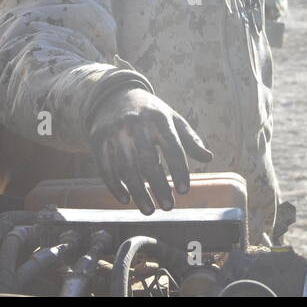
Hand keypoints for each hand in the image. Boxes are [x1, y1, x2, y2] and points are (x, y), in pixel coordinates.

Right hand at [88, 88, 212, 213]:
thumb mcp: (171, 118)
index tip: (185, 191)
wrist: (113, 96)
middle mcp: (135, 124)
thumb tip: (209, 158)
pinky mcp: (98, 140)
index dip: (179, 169)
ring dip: (138, 192)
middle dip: (159, 186)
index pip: (172, 146)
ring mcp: (114, 132)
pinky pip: (106, 168)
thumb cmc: (150, 113)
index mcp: (158, 117)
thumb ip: (189, 139)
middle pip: (148, 160)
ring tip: (150, 210)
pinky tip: (126, 200)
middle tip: (169, 207)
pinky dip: (115, 187)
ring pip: (126, 168)